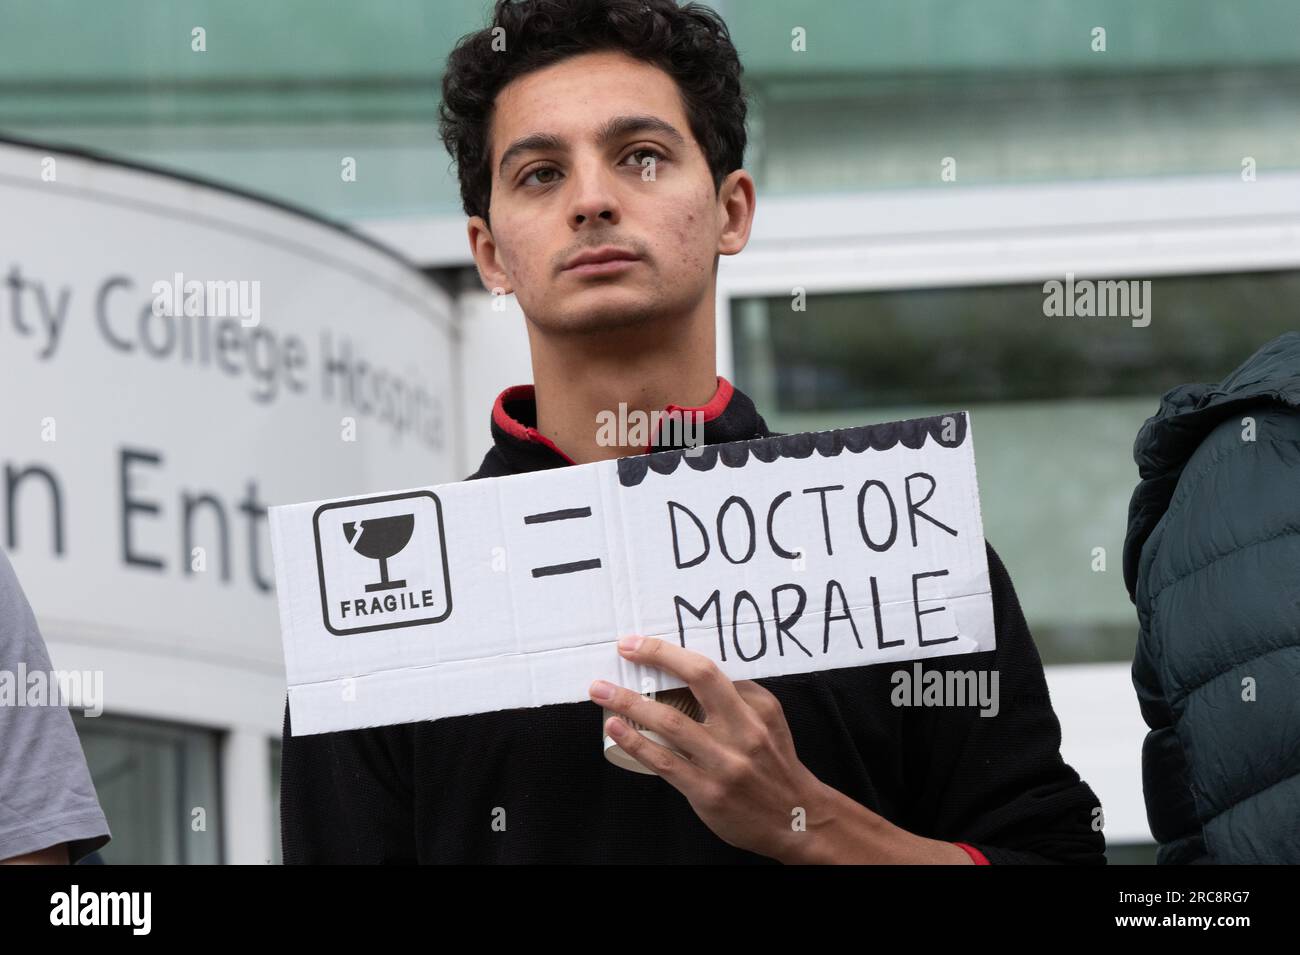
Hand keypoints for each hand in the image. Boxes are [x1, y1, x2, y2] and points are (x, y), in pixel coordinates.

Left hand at [589, 634, 831, 862]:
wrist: (798, 819)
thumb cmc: (775, 764)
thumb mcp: (770, 721)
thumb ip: (739, 697)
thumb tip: (692, 673)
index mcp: (757, 707)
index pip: (710, 669)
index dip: (669, 652)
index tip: (639, 643)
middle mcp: (744, 730)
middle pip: (698, 680)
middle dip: (656, 658)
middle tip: (623, 649)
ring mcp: (725, 762)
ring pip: (672, 723)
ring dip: (630, 703)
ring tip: (602, 691)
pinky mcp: (708, 791)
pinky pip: (665, 763)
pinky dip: (636, 743)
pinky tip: (615, 729)